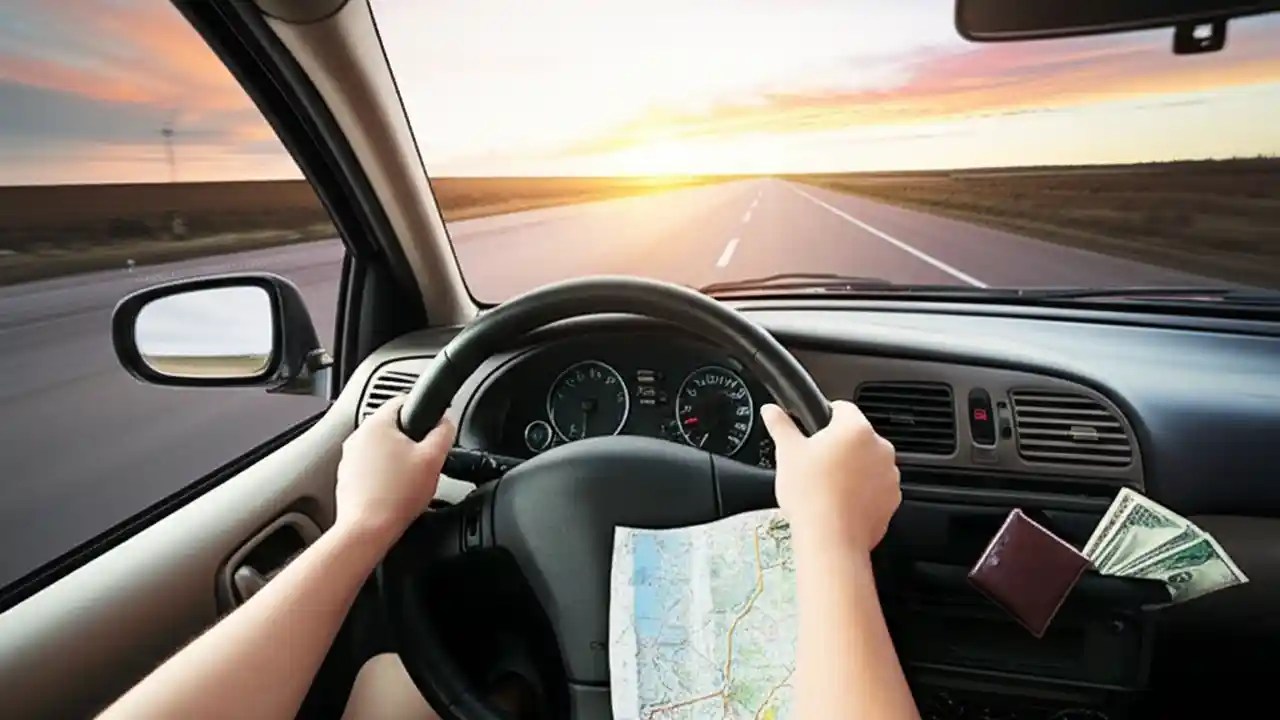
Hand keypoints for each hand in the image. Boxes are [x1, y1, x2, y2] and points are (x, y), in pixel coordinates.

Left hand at [334, 396, 455, 544]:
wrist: (367, 530)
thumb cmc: (396, 496)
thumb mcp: (433, 459)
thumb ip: (443, 432)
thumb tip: (446, 420)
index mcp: (377, 424)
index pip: (403, 400)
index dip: (424, 410)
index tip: (435, 425)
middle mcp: (357, 437)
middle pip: (393, 427)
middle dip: (411, 439)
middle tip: (426, 459)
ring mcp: (349, 458)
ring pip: (382, 448)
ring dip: (397, 458)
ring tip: (410, 478)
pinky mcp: (347, 478)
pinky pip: (371, 468)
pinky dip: (384, 475)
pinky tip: (396, 490)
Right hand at [761, 400, 900, 551]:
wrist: (831, 539)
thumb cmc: (811, 495)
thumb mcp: (787, 453)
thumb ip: (780, 425)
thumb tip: (771, 411)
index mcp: (855, 428)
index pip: (842, 408)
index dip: (824, 418)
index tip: (813, 432)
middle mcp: (880, 448)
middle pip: (856, 437)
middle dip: (838, 447)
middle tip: (815, 463)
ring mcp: (889, 475)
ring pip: (867, 463)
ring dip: (852, 468)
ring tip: (827, 485)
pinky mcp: (892, 499)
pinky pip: (876, 487)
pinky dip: (862, 491)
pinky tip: (841, 501)